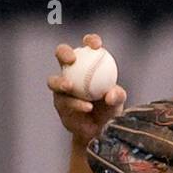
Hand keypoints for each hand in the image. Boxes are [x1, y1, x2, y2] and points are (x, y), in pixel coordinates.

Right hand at [47, 33, 126, 147]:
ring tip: (69, 86)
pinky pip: (65, 102)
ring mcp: (62, 89)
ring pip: (54, 81)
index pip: (87, 47)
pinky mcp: (60, 105)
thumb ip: (117, 95)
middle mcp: (71, 72)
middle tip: (71, 59)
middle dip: (64, 53)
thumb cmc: (110, 110)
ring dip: (60, 82)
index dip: (90, 41)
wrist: (101, 132)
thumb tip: (110, 94)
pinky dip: (76, 104)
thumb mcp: (118, 101)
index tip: (97, 45)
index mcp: (87, 64)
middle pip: (61, 55)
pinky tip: (87, 107)